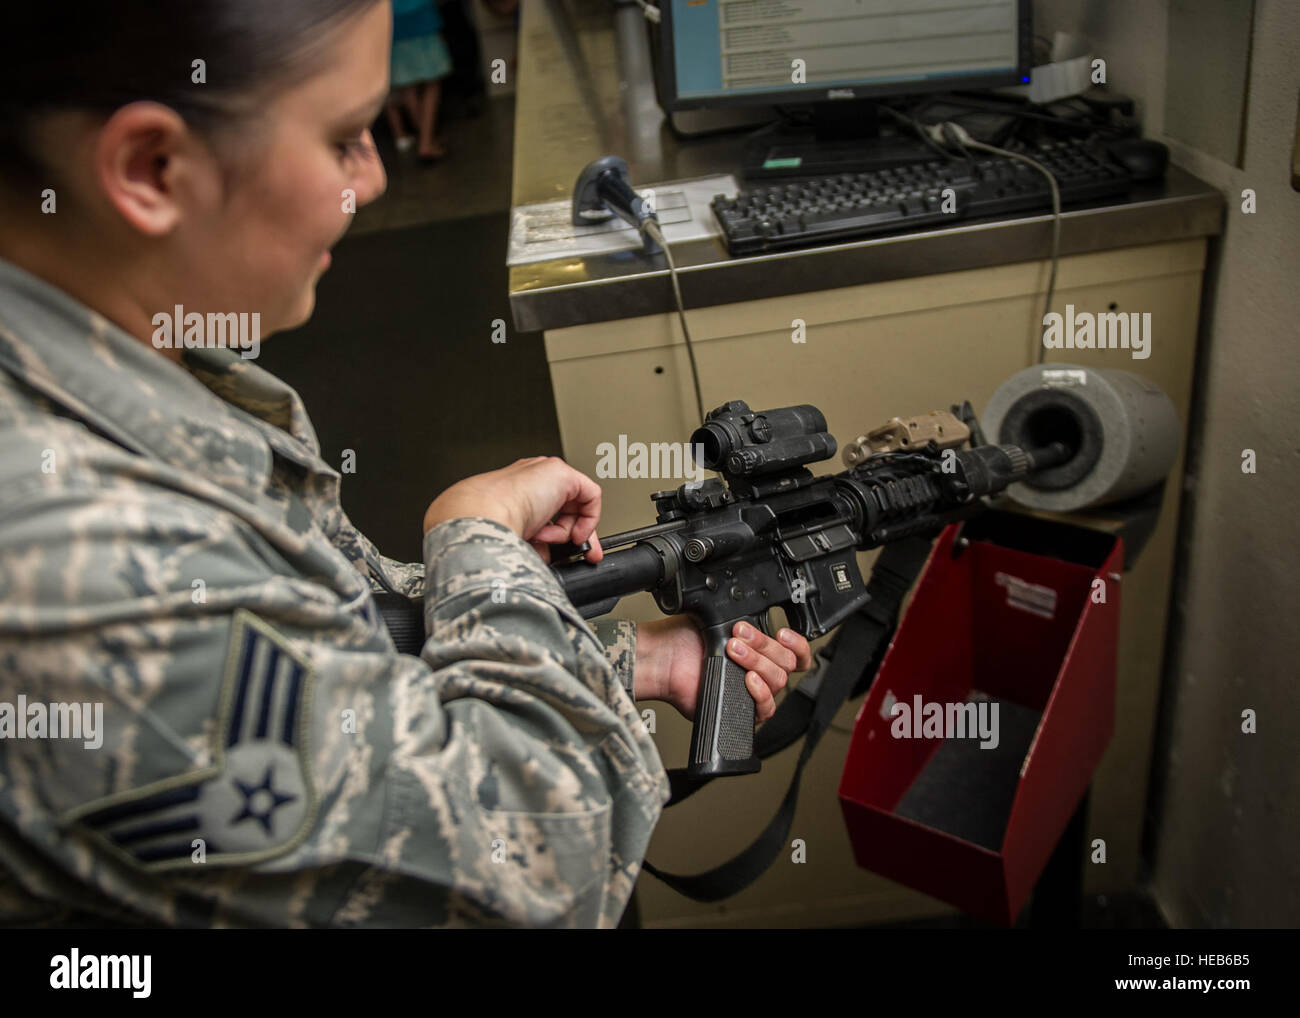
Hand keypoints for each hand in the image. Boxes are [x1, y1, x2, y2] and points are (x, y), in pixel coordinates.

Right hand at [423, 456, 603, 562]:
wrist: (479, 516)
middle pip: (566, 508)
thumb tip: (542, 556)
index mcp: (515, 493)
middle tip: (583, 555)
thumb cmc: (484, 528)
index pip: (547, 511)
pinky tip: (573, 533)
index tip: (567, 554)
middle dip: (576, 536)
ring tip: (546, 541)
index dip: (561, 536)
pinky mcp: (561, 472)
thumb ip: (531, 543)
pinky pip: (591, 495)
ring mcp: (544, 473)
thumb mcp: (513, 539)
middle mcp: (530, 481)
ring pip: (575, 506)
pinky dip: (588, 518)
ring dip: (566, 532)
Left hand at [636, 617, 813, 721]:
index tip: (783, 633)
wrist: (665, 660)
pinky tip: (747, 678)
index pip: (796, 654)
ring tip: (734, 650)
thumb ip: (746, 619)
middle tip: (740, 635)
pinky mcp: (742, 711)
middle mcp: (760, 671)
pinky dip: (759, 691)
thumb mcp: (720, 620)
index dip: (797, 644)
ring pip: (777, 681)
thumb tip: (760, 613)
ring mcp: (752, 691)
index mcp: (760, 650)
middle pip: (786, 664)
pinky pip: (766, 707)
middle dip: (765, 645)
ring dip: (757, 662)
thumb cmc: (685, 640)